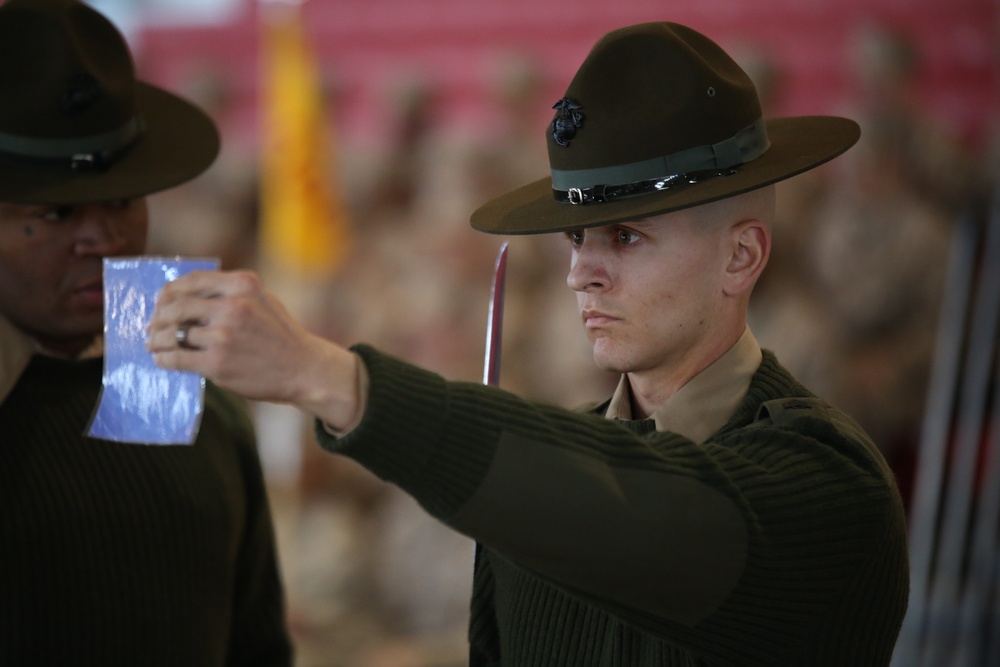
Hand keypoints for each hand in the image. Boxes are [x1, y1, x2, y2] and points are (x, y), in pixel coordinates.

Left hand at [146, 270, 362, 428]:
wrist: (303, 369)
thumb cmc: (281, 336)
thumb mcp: (262, 300)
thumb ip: (231, 292)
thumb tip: (186, 296)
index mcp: (243, 284)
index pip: (192, 280)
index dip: (170, 291)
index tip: (162, 302)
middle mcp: (233, 306)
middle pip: (177, 306)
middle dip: (159, 318)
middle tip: (153, 327)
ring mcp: (224, 335)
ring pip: (173, 333)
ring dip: (157, 340)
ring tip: (154, 345)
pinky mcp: (218, 363)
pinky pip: (177, 358)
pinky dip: (164, 359)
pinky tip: (163, 359)